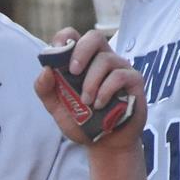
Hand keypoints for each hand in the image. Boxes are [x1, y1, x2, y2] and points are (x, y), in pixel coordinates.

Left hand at [33, 26, 147, 151]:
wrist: (105, 144)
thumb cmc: (82, 122)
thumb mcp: (56, 108)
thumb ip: (45, 89)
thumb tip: (46, 70)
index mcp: (82, 60)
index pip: (73, 35)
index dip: (63, 39)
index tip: (55, 54)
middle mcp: (102, 59)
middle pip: (94, 37)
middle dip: (81, 51)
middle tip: (73, 72)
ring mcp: (120, 68)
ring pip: (105, 59)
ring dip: (91, 81)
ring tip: (86, 101)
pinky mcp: (134, 80)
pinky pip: (120, 75)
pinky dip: (106, 90)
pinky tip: (99, 104)